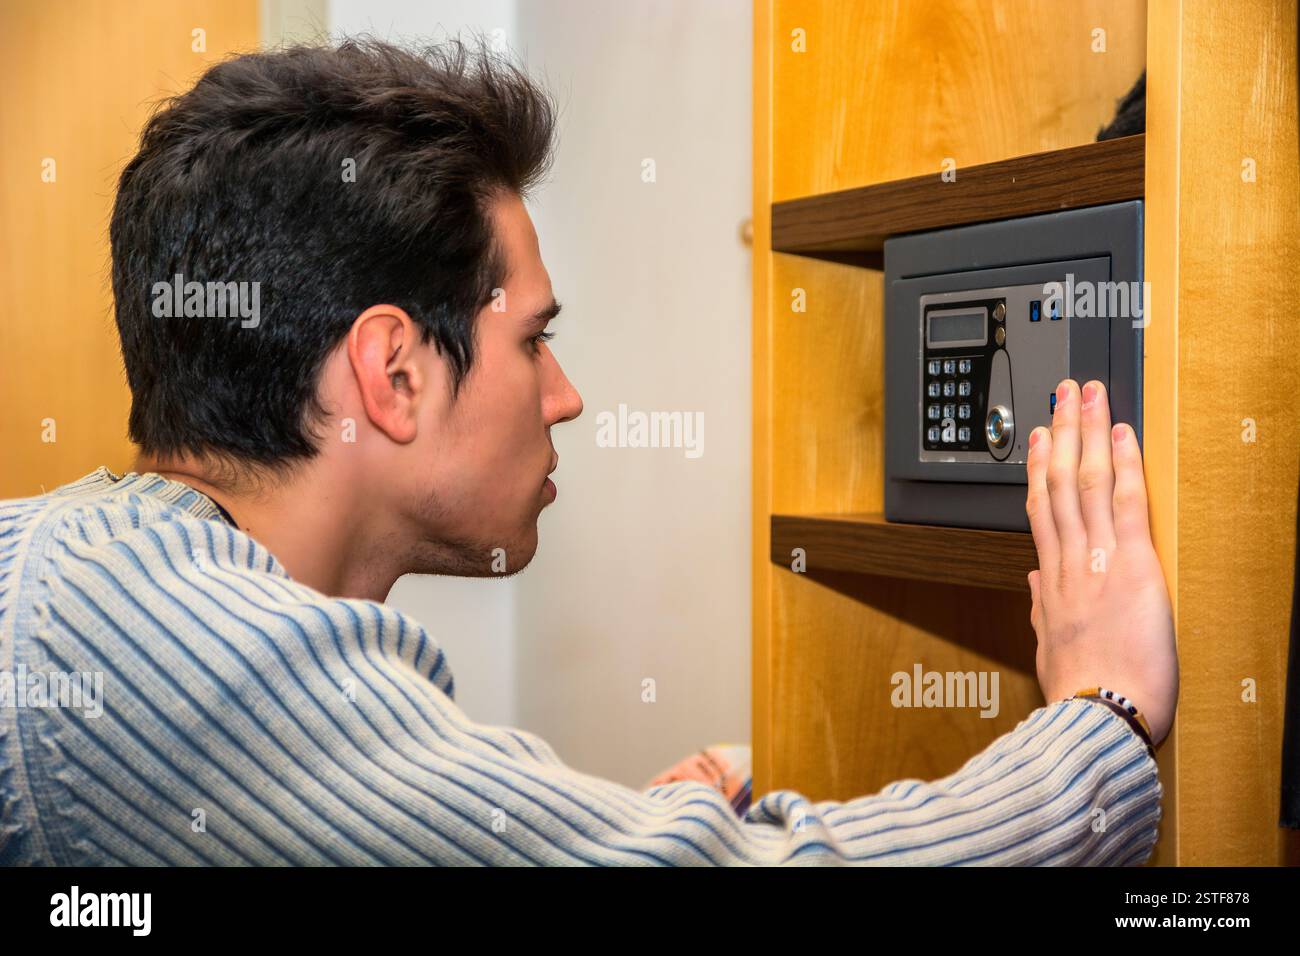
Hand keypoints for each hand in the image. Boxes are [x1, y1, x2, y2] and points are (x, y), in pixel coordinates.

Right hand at [1025, 379, 1177, 745]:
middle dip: (1061, 433)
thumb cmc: (1079, 693)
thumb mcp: (1049, 648)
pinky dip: (1123, 466)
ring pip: (1087, 483)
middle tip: (1064, 393)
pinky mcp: (1132, 567)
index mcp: (1052, 582)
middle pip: (1060, 483)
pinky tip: (1121, 435)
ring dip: (1087, 434)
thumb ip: (1043, 609)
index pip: (1042, 510)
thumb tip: (1036, 582)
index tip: (1039, 437)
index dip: (1039, 468)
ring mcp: (1097, 560)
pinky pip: (1126, 506)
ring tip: (1087, 397)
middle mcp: (1069, 562)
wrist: (1100, 716)